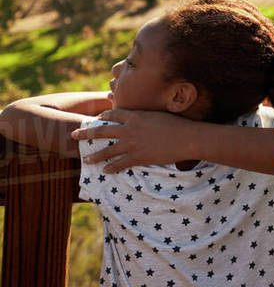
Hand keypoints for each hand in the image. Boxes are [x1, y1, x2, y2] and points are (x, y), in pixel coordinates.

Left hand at [71, 109, 196, 172]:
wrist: (188, 137)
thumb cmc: (179, 124)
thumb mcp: (161, 115)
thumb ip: (148, 116)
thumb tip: (144, 117)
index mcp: (137, 116)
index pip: (114, 115)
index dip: (103, 117)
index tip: (95, 119)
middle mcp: (131, 129)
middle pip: (103, 131)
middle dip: (86, 133)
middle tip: (73, 135)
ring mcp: (133, 144)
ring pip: (108, 150)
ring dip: (96, 156)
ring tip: (86, 160)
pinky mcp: (139, 156)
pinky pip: (121, 163)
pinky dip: (112, 168)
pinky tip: (105, 171)